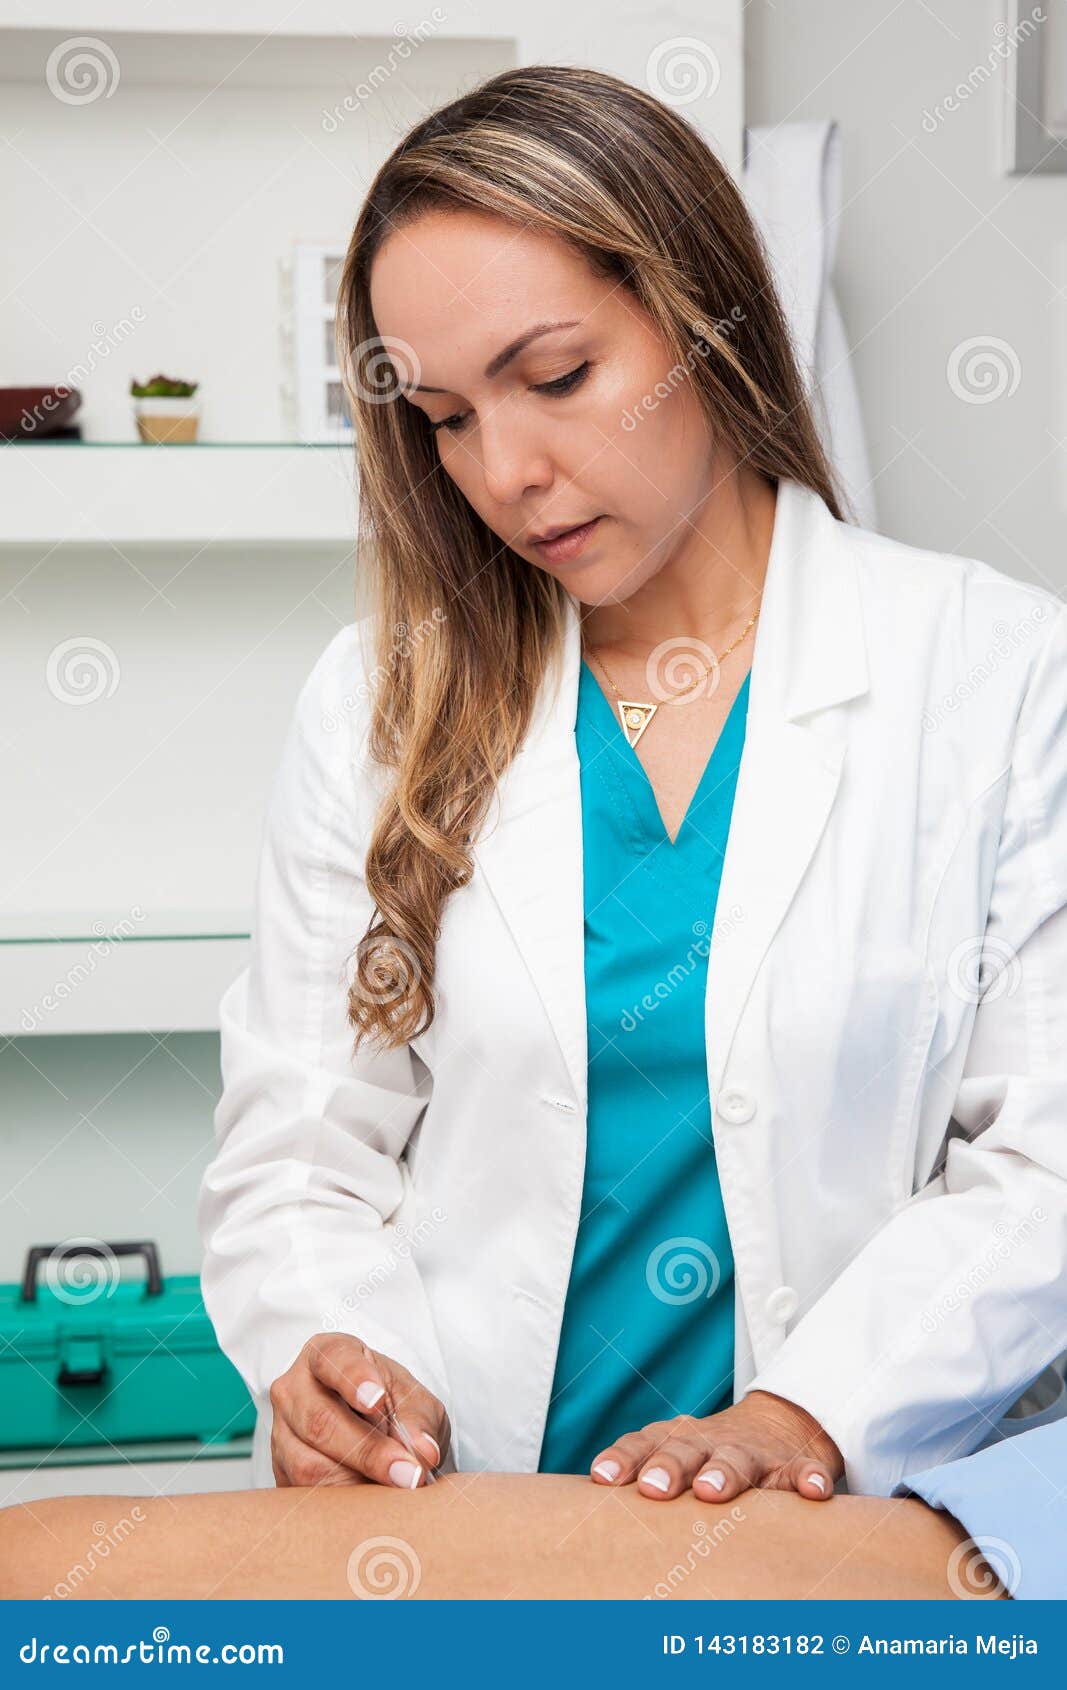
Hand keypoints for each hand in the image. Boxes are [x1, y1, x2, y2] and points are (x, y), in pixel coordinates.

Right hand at [268, 1333, 450, 1488]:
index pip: (333, 1361)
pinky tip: (370, 1500)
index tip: (377, 1400)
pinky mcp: (282, 1472)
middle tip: (408, 1471)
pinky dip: (343, 1502)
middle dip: (367, 1451)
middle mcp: (294, 1389)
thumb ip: (419, 1420)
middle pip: (320, 1421)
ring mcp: (281, 1433)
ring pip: (309, 1464)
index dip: (354, 1380)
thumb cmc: (389, 1403)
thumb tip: (423, 1452)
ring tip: (395, 1487)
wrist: (370, 1428)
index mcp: (326, 1355)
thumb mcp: (413, 1400)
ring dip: (357, 1481)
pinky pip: (306, 1494)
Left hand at [588, 1390, 842, 1502]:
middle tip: (654, 1488)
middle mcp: (711, 1442)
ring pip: (738, 1459)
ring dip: (724, 1472)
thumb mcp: (677, 1457)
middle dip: (669, 1467)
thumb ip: (643, 1480)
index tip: (604, 1478)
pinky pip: (803, 1470)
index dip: (624, 1459)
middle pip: (686, 1449)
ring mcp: (754, 1452)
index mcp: (677, 1440)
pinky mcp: (794, 1464)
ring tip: (712, 1490)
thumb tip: (591, 1528)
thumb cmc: (710, 1455)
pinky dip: (808, 1478)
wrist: (778, 1424)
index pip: (644, 1444)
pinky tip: (814, 1491)